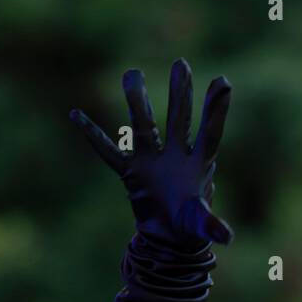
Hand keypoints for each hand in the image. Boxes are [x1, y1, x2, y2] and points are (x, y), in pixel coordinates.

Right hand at [70, 58, 233, 248]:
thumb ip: (211, 225)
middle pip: (179, 120)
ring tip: (131, 73)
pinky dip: (93, 135)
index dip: (215, 111)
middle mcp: (176, 156)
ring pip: (143, 127)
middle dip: (180, 94)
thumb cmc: (191, 227)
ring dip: (136, 102)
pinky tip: (76, 114)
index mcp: (198, 165)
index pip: (209, 133)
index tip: (223, 82)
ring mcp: (152, 161)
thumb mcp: (201, 225)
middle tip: (182, 64)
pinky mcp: (131, 173)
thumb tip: (226, 236)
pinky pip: (109, 152)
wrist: (170, 237)